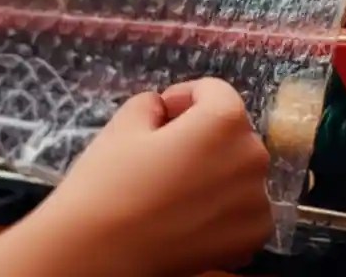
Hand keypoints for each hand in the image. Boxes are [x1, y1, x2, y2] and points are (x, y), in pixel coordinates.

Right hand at [0, 79, 272, 276]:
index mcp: (224, 121)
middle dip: (193, 134)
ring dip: (204, 170)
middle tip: (149, 154)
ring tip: (157, 186)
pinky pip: (237, 208)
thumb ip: (152, 104)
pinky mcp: (246, 241)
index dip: (179, 101)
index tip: (154, 117)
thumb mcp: (124, 126)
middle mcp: (249, 159)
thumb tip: (163, 107)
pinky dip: (214, 207)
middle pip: (228, 130)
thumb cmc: (103, 188)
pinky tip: (175, 214)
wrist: (94, 255)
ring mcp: (252, 204)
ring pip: (233, 169)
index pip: (213, 91)